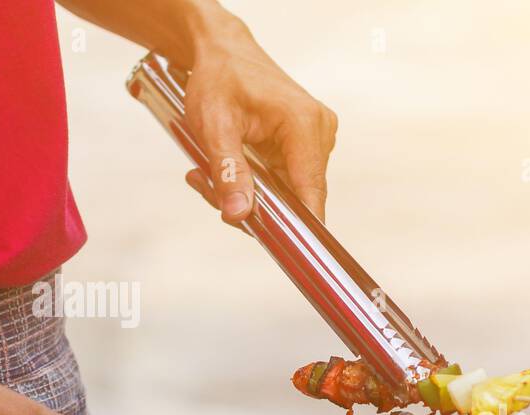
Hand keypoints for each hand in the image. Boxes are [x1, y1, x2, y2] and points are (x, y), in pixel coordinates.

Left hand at [181, 16, 337, 221]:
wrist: (223, 50)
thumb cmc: (220, 77)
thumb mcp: (214, 124)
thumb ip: (228, 171)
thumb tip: (239, 214)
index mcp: (305, 125)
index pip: (311, 192)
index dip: (298, 227)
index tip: (280, 248)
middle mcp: (320, 133)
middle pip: (297, 196)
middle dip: (255, 204)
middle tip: (209, 190)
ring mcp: (316, 139)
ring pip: (288, 191)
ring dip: (250, 192)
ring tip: (208, 175)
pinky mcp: (306, 144)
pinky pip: (284, 179)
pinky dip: (254, 182)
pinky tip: (225, 169)